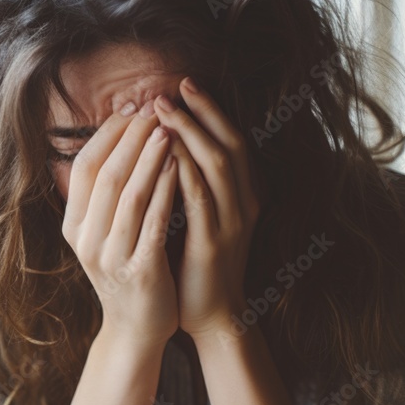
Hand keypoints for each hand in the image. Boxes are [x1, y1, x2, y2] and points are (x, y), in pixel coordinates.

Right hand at [61, 103, 180, 349]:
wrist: (136, 329)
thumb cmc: (126, 271)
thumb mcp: (102, 234)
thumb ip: (104, 196)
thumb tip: (117, 138)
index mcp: (73, 227)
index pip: (84, 168)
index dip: (107, 134)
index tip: (132, 109)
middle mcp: (85, 240)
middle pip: (106, 175)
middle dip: (131, 138)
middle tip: (154, 110)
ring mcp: (110, 257)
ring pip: (129, 195)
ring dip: (149, 157)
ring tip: (168, 129)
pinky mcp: (139, 270)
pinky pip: (153, 221)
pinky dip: (165, 190)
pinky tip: (179, 167)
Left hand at [152, 77, 262, 340]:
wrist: (212, 317)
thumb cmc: (197, 267)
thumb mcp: (197, 219)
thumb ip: (189, 187)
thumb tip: (162, 150)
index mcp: (242, 197)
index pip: (231, 142)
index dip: (210, 112)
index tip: (183, 87)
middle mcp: (243, 203)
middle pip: (229, 143)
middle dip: (201, 112)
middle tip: (173, 86)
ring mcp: (232, 222)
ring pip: (216, 164)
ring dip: (188, 132)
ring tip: (162, 109)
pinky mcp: (214, 242)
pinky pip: (199, 198)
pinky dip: (182, 170)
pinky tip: (163, 151)